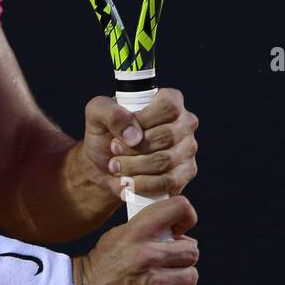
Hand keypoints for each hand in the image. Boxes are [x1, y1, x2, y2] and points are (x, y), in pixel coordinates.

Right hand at [67, 196, 199, 284]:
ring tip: (168, 281)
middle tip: (171, 262)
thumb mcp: (118, 235)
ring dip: (182, 279)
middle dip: (184, 256)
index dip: (187, 217)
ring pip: (191, 276)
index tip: (180, 230)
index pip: (180, 208)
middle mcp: (147, 255)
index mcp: (137, 231)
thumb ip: (147, 229)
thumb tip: (181, 237)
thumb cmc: (101, 266)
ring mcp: (153, 283)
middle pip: (192, 250)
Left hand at [82, 89, 199, 203]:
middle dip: (133, 148)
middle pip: (166, 136)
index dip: (144, 120)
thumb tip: (134, 134)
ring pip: (165, 161)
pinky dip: (142, 184)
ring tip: (116, 166)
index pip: (169, 106)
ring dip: (134, 167)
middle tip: (114, 149)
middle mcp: (185, 123)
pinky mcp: (185, 173)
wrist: (106, 164)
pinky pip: (168, 182)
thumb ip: (111, 113)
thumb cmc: (106, 133)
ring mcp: (188, 149)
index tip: (124, 130)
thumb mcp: (97, 114)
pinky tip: (128, 183)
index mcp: (170, 100)